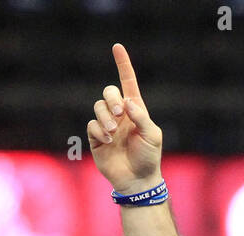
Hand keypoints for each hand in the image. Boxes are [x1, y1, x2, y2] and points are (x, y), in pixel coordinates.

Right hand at [87, 43, 163, 194]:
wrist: (138, 181)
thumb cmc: (149, 158)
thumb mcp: (152, 136)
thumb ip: (142, 118)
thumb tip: (128, 102)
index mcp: (135, 110)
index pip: (128, 83)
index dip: (123, 65)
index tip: (117, 47)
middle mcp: (120, 115)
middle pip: (109, 92)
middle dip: (111, 99)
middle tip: (119, 113)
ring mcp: (107, 125)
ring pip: (98, 107)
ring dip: (105, 117)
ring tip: (112, 131)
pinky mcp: (96, 138)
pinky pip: (91, 124)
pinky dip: (98, 130)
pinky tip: (107, 140)